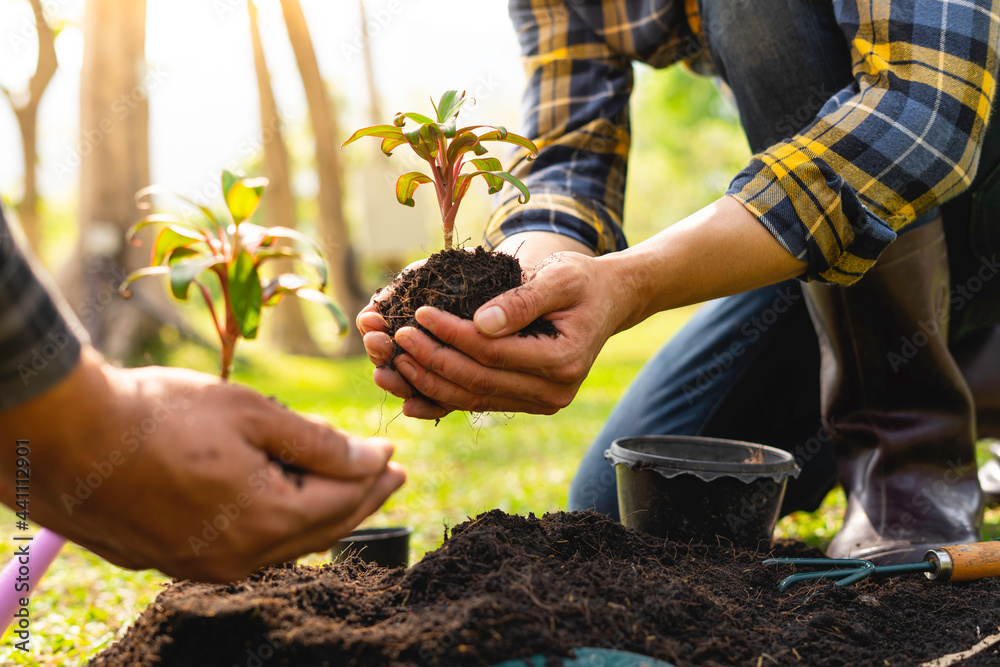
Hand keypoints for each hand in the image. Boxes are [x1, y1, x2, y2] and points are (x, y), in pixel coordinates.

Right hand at [0, 348, 405, 581]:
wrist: (67, 438)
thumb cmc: (162, 415)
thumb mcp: (253, 414)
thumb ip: (319, 444)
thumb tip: (372, 459)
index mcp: (267, 520)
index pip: (343, 500)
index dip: (373, 473)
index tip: (394, 451)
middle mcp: (241, 558)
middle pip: (322, 529)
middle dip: (362, 500)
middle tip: (392, 476)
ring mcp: (207, 566)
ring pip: (288, 544)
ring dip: (325, 514)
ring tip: (352, 490)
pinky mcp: (179, 560)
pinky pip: (252, 549)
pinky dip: (283, 525)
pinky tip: (292, 506)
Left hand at [382, 251, 630, 417]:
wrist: (607, 301)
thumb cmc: (582, 281)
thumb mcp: (560, 277)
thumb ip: (523, 300)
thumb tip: (479, 322)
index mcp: (563, 360)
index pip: (493, 352)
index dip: (452, 335)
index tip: (419, 313)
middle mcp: (553, 391)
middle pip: (478, 381)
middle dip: (431, 360)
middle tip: (394, 339)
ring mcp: (540, 402)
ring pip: (473, 398)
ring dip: (428, 384)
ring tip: (390, 365)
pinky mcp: (526, 402)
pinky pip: (478, 403)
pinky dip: (442, 399)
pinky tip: (408, 396)